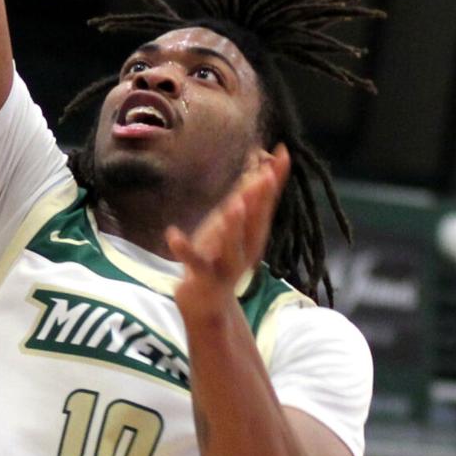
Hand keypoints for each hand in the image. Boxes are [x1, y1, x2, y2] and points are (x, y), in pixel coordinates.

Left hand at [167, 146, 290, 308]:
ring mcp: (225, 265)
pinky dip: (184, 249)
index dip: (275, 178)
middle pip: (255, 224)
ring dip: (233, 226)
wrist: (206, 303)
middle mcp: (245, 250)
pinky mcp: (202, 277)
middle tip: (265, 174)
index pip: (267, 203)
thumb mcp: (234, 223)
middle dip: (260, 200)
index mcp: (253, 234)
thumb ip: (248, 195)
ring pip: (232, 246)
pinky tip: (172, 234)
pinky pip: (194, 262)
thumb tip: (260, 161)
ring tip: (233, 204)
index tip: (282, 152)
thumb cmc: (219, 255)